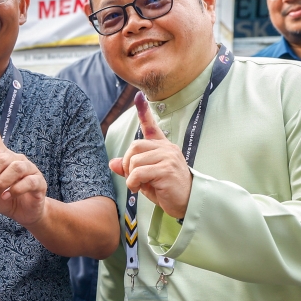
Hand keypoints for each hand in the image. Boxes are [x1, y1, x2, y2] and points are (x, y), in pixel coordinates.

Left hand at [0, 99, 46, 226]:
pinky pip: (28, 181)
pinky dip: (15, 190)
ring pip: (14, 168)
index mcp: (1, 158)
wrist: (26, 213)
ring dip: (2, 183)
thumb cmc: (5, 200)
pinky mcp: (39, 181)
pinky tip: (9, 196)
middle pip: (0, 159)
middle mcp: (15, 160)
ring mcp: (29, 169)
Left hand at [109, 92, 191, 219]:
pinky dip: (133, 182)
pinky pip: (138, 172)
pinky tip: (139, 189)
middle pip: (134, 146)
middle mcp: (167, 148)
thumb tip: (112, 163)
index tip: (139, 98)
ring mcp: (168, 157)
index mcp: (163, 147)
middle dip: (127, 163)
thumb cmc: (167, 190)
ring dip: (130, 176)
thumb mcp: (145, 178)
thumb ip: (130, 168)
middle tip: (132, 178)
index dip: (144, 112)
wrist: (188, 203)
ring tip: (138, 185)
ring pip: (135, 160)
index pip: (151, 126)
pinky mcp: (166, 169)